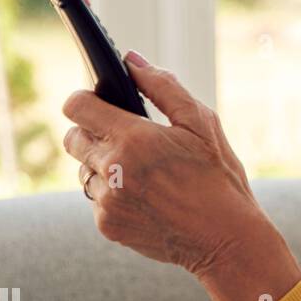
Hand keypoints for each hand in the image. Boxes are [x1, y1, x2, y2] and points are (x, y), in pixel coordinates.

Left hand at [62, 51, 270, 275]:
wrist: (227, 239)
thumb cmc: (219, 177)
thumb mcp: (202, 124)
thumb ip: (164, 86)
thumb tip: (132, 61)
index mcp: (133, 138)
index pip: (77, 106)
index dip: (84, 100)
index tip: (99, 103)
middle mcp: (111, 169)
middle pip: (73, 138)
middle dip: (93, 132)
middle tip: (126, 139)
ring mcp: (106, 201)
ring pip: (83, 171)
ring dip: (103, 166)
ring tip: (143, 173)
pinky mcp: (107, 225)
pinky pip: (97, 200)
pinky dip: (115, 195)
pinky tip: (148, 198)